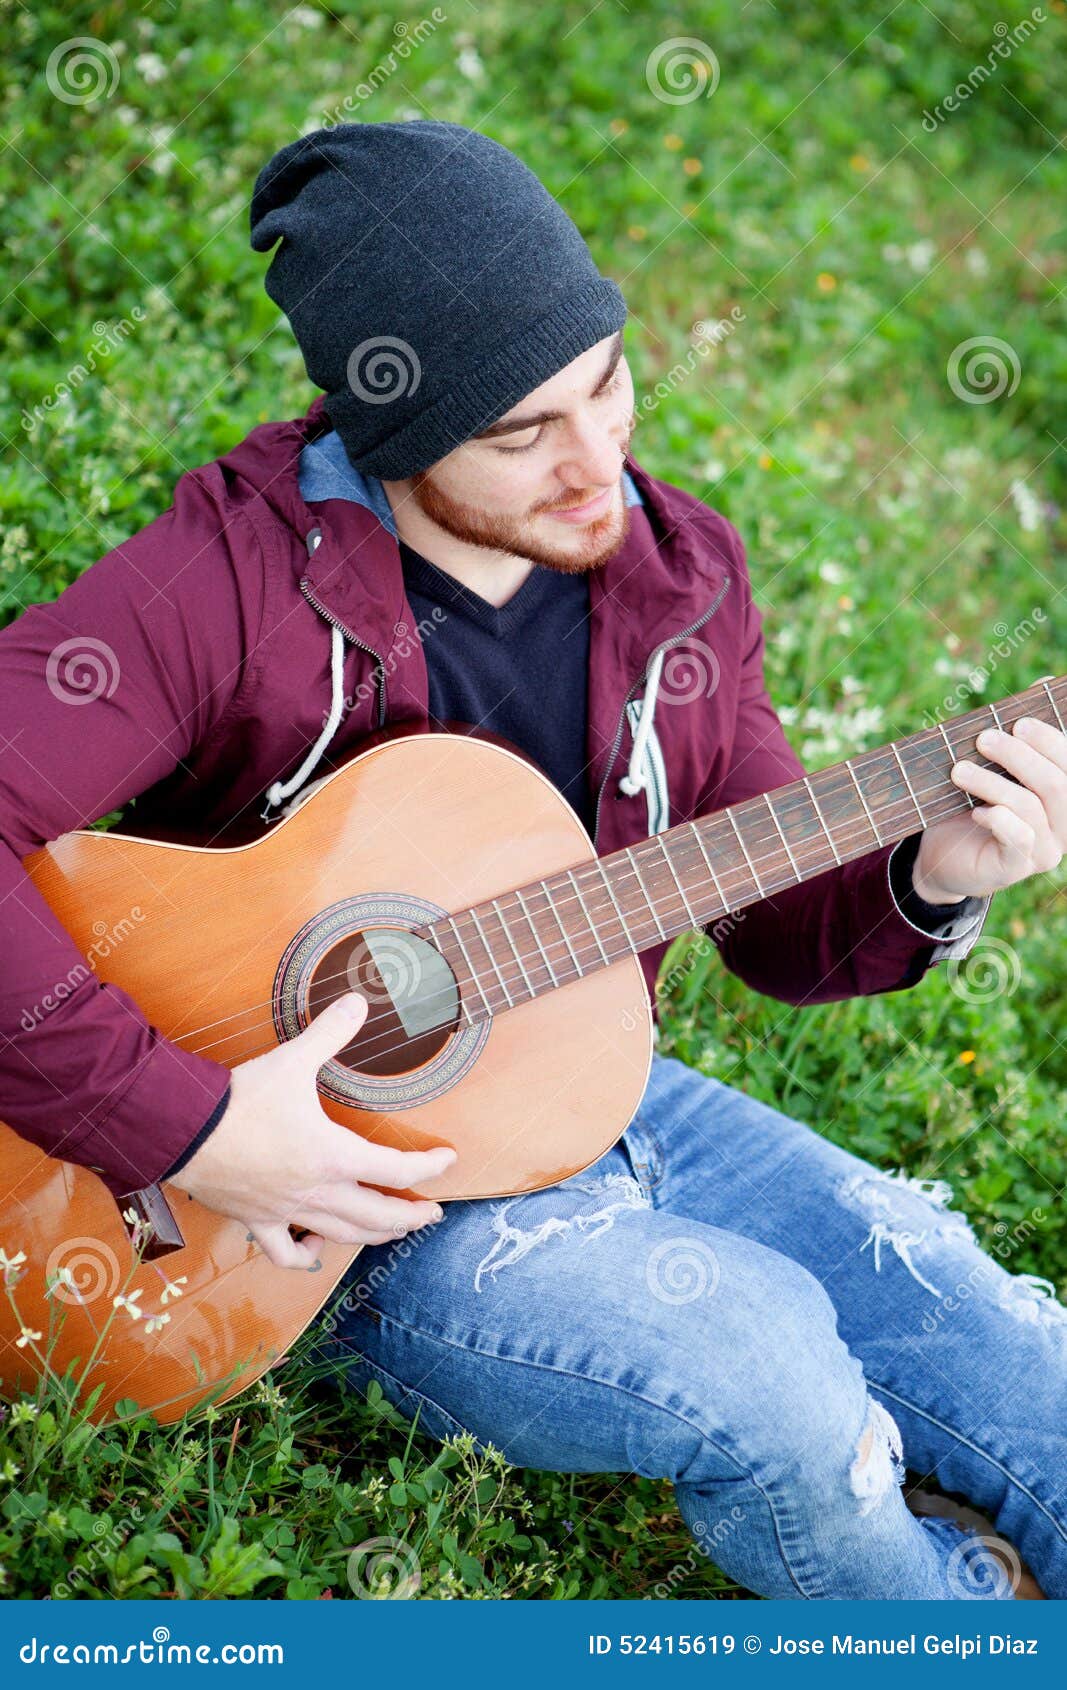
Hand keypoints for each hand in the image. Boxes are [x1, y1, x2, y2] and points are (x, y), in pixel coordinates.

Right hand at [169, 992, 456, 1268]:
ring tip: (393, 1231)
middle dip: (410, 1217)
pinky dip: (306, 1258)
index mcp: (333, 1157)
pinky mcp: (256, 1220)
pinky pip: (285, 1253)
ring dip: (373, 1236)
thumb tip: (357, 1001)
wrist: (184, 1129)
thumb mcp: (292, 1060)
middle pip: (377, 1216)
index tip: (448, 1162)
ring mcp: (286, 1211)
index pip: (396, 1170)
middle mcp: (316, 1192)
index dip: (429, 1168)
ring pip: (342, 1236)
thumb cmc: (240, 1099)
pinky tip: (318, 1250)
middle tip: (432, 1214)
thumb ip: (330, 1033)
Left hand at [912, 714, 1066, 902]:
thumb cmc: (972, 804)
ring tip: (960, 770)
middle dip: (1019, 756)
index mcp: (1063, 795)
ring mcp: (1045, 848)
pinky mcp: (1018, 866)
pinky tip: (977, 811)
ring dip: (993, 783)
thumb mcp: (993, 767)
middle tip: (984, 739)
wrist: (942, 856)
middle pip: (1056, 782)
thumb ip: (1018, 736)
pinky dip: (998, 818)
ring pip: (1031, 806)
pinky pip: (1019, 838)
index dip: (1050, 739)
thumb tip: (1042, 683)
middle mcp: (1064, 823)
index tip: (1017, 719)